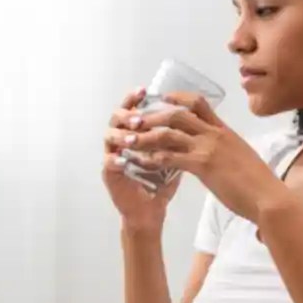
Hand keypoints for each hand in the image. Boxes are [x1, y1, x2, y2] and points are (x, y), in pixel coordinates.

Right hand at [101, 87, 181, 233]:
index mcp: (134, 134)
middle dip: (127, 114)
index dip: (135, 98)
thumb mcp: (172, 156)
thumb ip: (177, 138)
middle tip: (139, 117)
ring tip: (133, 137)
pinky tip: (123, 159)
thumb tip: (194, 117)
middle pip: (116, 118)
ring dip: (121, 135)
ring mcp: (112, 157)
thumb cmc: (160, 183)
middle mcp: (120, 142)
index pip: (132, 109)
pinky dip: (114, 160)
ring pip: (109, 137)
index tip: (145, 90)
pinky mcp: (109, 176)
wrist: (151, 211)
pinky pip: (108, 164)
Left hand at [117, 92, 288, 222]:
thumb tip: (221, 151)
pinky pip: (170, 157)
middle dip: (153, 116)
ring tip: (128, 140)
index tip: (162, 98)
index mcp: (224, 131)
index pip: (199, 103)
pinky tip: (142, 162)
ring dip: (145, 136)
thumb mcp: (242, 157)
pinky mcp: (202, 165)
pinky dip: (152, 158)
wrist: (268, 197)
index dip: (177, 98)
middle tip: (134, 120)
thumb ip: (227, 149)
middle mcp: (214, 134)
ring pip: (168, 133)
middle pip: (177, 114)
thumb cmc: (258, 182)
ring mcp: (208, 148)